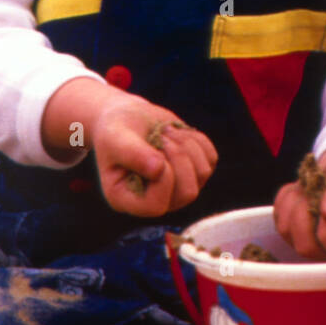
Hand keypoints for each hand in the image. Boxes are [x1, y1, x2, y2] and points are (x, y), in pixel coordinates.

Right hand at [91, 92, 217, 216]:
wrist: (128, 118)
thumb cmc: (115, 131)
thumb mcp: (115, 138)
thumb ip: (132, 154)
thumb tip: (158, 169)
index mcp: (129, 201)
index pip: (157, 206)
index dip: (163, 177)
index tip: (154, 152)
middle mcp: (157, 201)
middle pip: (188, 193)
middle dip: (177, 155)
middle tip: (160, 136)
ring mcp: (178, 189)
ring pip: (202, 172)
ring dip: (184, 143)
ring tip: (164, 133)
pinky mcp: (194, 172)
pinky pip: (210, 157)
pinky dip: (195, 139)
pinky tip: (175, 134)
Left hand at [274, 136, 325, 260]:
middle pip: (308, 247)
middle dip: (305, 213)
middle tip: (316, 189)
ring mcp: (317, 243)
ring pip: (288, 232)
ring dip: (295, 202)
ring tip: (312, 186)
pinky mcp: (297, 232)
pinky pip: (279, 218)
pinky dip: (286, 198)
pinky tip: (304, 189)